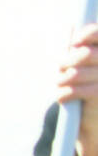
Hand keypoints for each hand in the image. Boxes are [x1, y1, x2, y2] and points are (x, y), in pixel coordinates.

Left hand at [57, 23, 97, 155]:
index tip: (75, 41)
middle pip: (84, 54)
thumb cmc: (89, 92)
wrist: (96, 128)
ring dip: (62, 79)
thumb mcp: (85, 68)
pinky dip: (62, 94)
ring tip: (61, 84)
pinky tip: (64, 98)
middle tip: (61, 68)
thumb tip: (72, 27)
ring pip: (74, 73)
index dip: (87, 34)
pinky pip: (72, 90)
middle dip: (66, 61)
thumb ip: (81, 48)